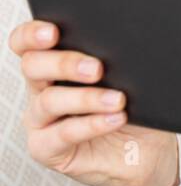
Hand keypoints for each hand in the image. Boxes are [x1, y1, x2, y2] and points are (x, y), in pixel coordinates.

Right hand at [8, 18, 179, 185]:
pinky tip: (114, 119)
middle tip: (97, 68)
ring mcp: (41, 120)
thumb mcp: (131, 80)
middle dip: (64, 63)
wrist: (147, 153)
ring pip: (49, 101)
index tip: (53, 32)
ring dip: (86, 98)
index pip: (28, 42)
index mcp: (54, 64)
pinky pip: (62, 134)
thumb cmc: (136, 110)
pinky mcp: (46, 148)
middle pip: (33, 66)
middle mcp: (41, 89)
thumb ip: (118, 62)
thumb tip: (126, 46)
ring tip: (118, 100)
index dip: (33, 34)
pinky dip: (90, 125)